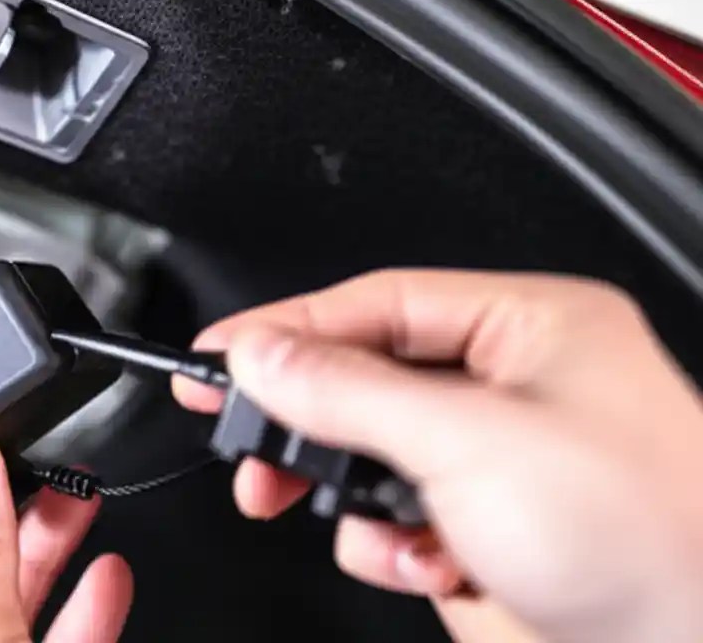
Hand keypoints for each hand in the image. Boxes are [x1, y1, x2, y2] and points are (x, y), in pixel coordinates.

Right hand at [174, 270, 702, 642]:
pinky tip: (429, 562)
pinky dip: (390, 547)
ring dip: (356, 498)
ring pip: (369, 458)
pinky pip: (392, 523)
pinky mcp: (481, 531)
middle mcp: (512, 388)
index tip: (220, 355)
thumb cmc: (646, 537)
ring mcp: (495, 465)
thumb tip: (263, 356)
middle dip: (309, 422)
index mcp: (529, 328)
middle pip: (364, 379)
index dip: (290, 327)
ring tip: (371, 520)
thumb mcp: (470, 442)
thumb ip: (349, 392)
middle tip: (248, 446)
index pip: (378, 303)